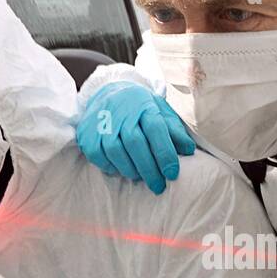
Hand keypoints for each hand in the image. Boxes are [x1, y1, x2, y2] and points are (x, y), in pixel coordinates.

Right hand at [75, 82, 194, 193]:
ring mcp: (102, 122)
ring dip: (130, 169)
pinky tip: (121, 169)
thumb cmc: (142, 108)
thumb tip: (189, 150)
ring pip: (115, 150)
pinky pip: (97, 155)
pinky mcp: (87, 133)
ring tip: (140, 177)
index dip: (165, 153)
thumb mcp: (162, 111)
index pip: (156, 129)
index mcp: (144, 105)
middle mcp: (121, 112)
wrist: (110, 91)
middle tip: (158, 186)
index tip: (172, 174)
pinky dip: (110, 166)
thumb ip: (175, 130)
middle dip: (149, 168)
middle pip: (135, 142)